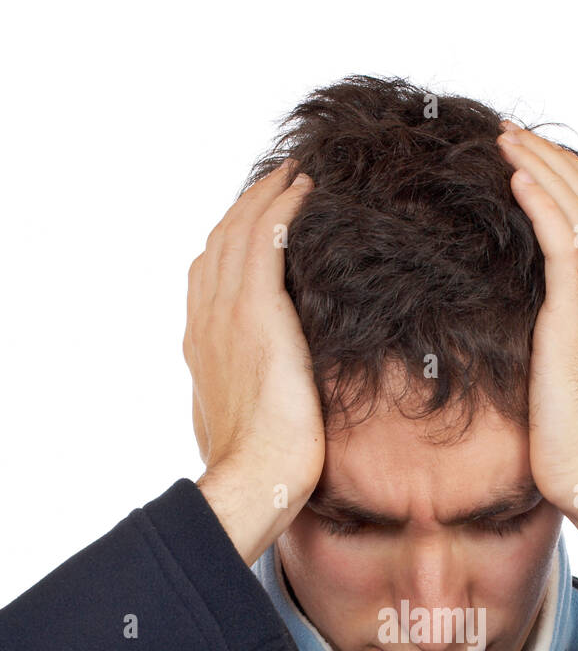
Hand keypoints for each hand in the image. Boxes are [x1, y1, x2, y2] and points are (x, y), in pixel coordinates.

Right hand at [183, 158, 324, 560]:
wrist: (255, 477)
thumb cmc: (256, 469)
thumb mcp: (241, 424)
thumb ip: (243, 396)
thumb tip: (256, 401)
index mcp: (200, 343)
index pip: (210, 273)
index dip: (232, 239)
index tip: (257, 220)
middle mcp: (206, 319)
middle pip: (222, 241)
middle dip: (249, 205)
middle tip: (280, 178)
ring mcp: (228, 312)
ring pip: (243, 231)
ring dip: (270, 195)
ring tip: (296, 174)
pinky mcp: (258, 311)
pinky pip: (267, 240)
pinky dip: (283, 208)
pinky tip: (304, 191)